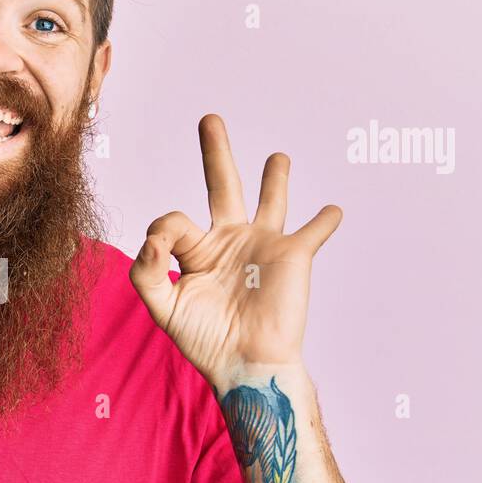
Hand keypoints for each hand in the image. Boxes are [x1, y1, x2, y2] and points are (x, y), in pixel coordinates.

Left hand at [130, 114, 341, 388]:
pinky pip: (313, 232)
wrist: (246, 363)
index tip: (164, 248)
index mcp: (196, 250)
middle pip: (222, 187)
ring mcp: (263, 246)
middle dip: (216, 153)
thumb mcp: (163, 307)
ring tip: (278, 157)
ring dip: (276, 178)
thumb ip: (148, 271)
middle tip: (210, 119)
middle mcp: (229, 241)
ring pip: (270, 201)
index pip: (173, 221)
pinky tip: (333, 210)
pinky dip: (325, 220)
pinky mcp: (293, 255)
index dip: (163, 229)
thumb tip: (154, 238)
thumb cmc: (204, 340)